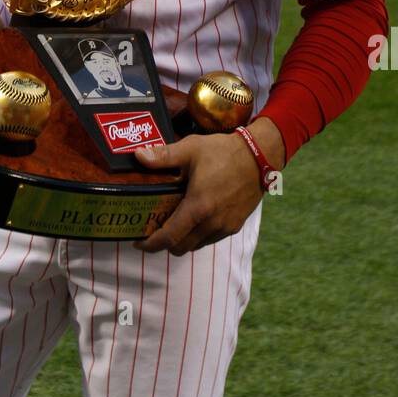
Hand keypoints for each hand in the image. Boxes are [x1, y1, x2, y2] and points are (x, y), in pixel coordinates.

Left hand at [133, 131, 264, 255]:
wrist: (259, 156)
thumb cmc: (224, 151)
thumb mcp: (191, 149)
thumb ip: (163, 156)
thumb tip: (138, 156)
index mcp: (198, 207)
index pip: (169, 237)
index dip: (150, 244)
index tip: (138, 242)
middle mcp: (212, 223)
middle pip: (180, 247)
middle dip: (164, 243)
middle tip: (153, 229)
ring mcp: (225, 226)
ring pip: (196, 245)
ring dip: (182, 240)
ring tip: (173, 223)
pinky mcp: (235, 225)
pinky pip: (211, 239)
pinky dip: (198, 235)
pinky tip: (195, 218)